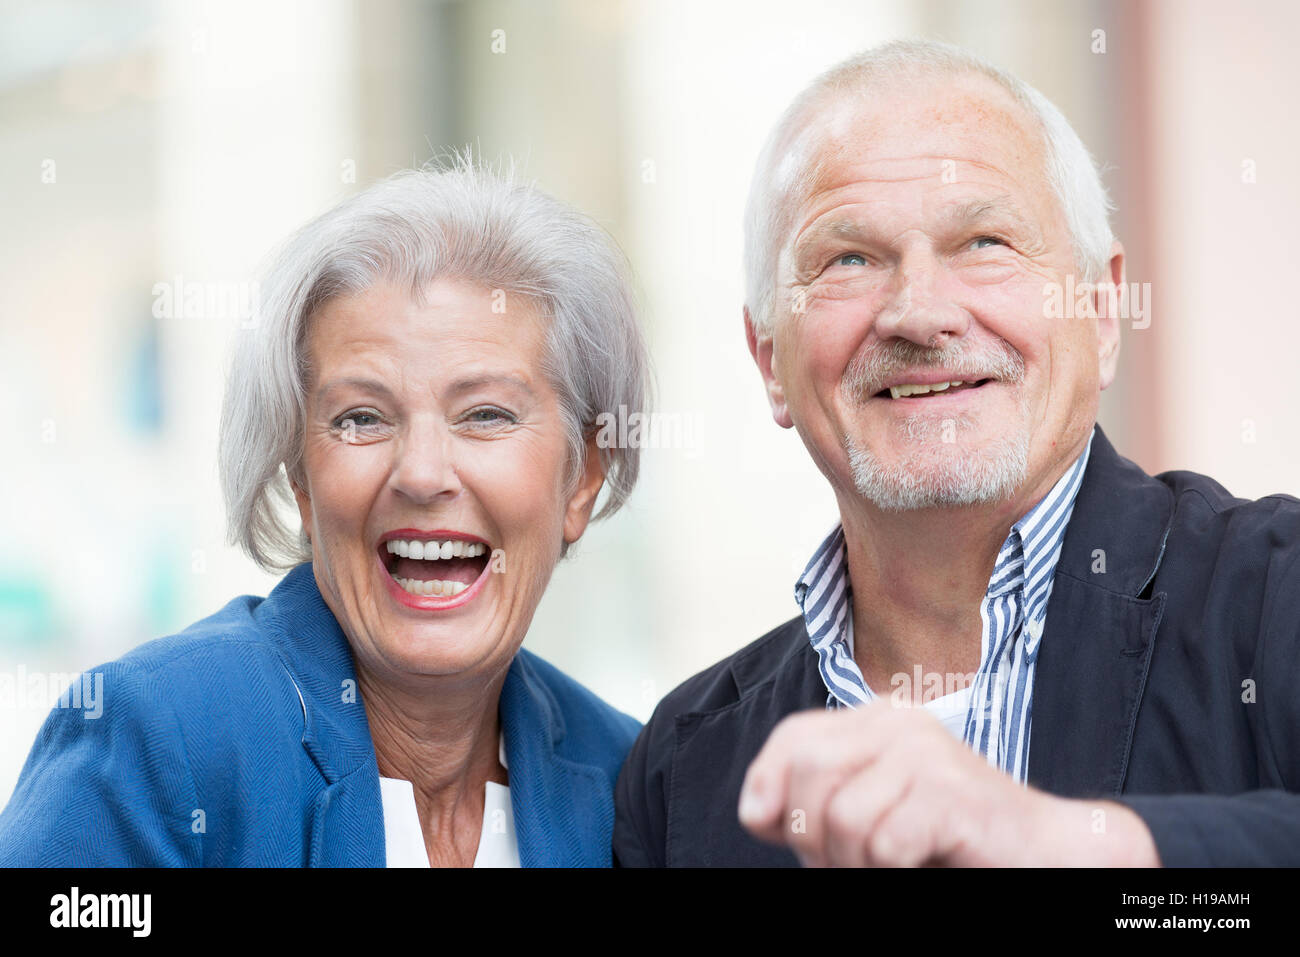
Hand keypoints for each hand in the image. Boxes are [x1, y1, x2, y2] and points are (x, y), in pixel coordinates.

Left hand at [737, 701, 1160, 866]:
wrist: (1043, 854)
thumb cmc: (948, 841)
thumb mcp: (871, 810)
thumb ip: (818, 797)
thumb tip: (757, 807)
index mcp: (876, 720)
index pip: (793, 737)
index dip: (768, 783)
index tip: (775, 826)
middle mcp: (899, 723)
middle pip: (808, 772)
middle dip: (813, 835)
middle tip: (851, 863)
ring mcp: (927, 752)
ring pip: (841, 816)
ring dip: (855, 863)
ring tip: (890, 866)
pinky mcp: (952, 792)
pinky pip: (884, 843)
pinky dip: (891, 871)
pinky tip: (923, 863)